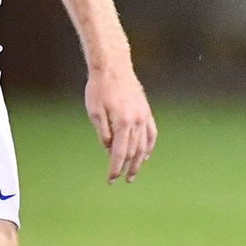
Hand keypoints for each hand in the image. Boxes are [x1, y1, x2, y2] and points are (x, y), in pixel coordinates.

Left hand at [85, 63, 156, 182]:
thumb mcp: (94, 112)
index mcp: (123, 122)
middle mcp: (137, 121)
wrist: (112, 66)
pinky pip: (151, 133)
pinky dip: (149, 146)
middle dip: (126, 167)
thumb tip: (110, 151)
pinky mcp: (146, 110)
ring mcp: (144, 116)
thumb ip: (103, 134)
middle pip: (133, 152)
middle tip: (120, 179)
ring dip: (139, 161)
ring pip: (144, 145)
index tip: (111, 180)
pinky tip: (146, 155)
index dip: (115, 168)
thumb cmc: (99, 88)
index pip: (119, 153)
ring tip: (133, 173)